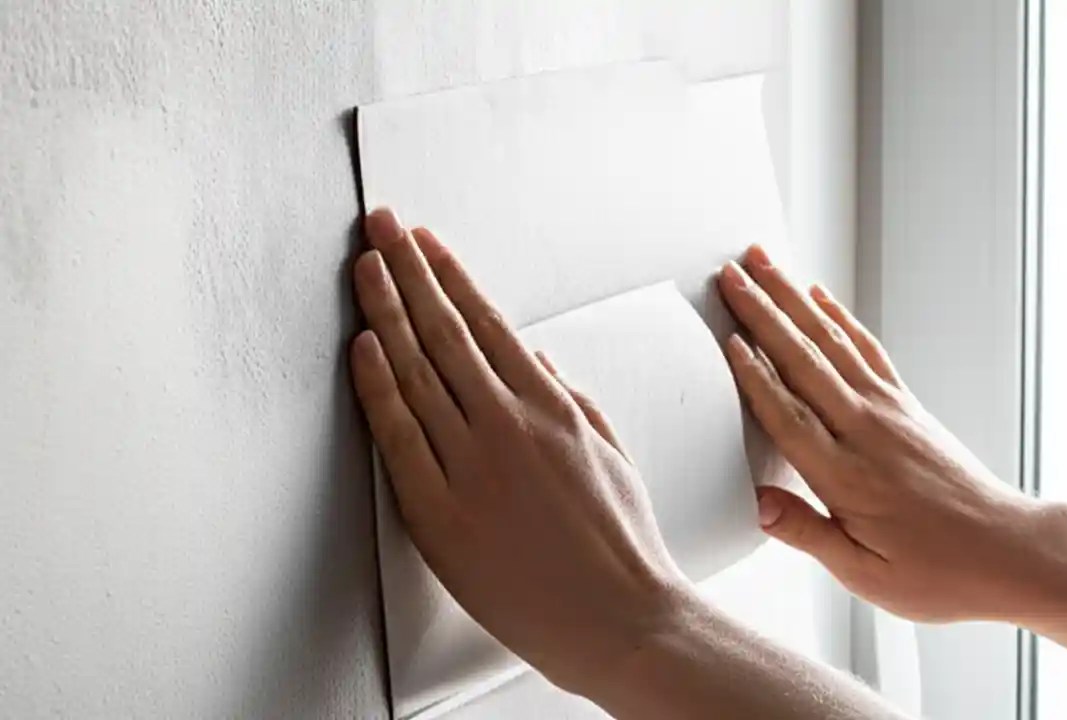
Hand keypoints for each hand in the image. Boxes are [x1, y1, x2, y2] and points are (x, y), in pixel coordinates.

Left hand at [350, 208, 693, 693]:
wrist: (621, 622)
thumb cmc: (623, 547)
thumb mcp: (612, 455)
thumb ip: (573, 402)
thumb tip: (539, 361)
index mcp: (553, 408)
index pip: (488, 323)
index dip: (451, 276)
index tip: (428, 244)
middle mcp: (509, 426)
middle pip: (444, 330)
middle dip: (409, 268)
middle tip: (382, 225)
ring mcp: (470, 468)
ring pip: (416, 370)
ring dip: (386, 309)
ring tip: (364, 265)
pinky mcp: (439, 514)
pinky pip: (399, 437)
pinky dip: (377, 386)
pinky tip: (363, 345)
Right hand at [717, 245, 1050, 622]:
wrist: (1010, 550)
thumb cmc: (939, 571)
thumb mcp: (866, 575)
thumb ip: (808, 534)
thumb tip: (758, 506)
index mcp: (847, 477)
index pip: (788, 414)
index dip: (754, 375)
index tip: (727, 337)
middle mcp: (867, 432)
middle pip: (804, 361)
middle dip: (764, 312)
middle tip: (731, 275)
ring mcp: (890, 411)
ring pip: (832, 342)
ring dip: (794, 299)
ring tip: (765, 263)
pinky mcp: (907, 405)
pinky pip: (868, 350)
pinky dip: (841, 319)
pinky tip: (820, 296)